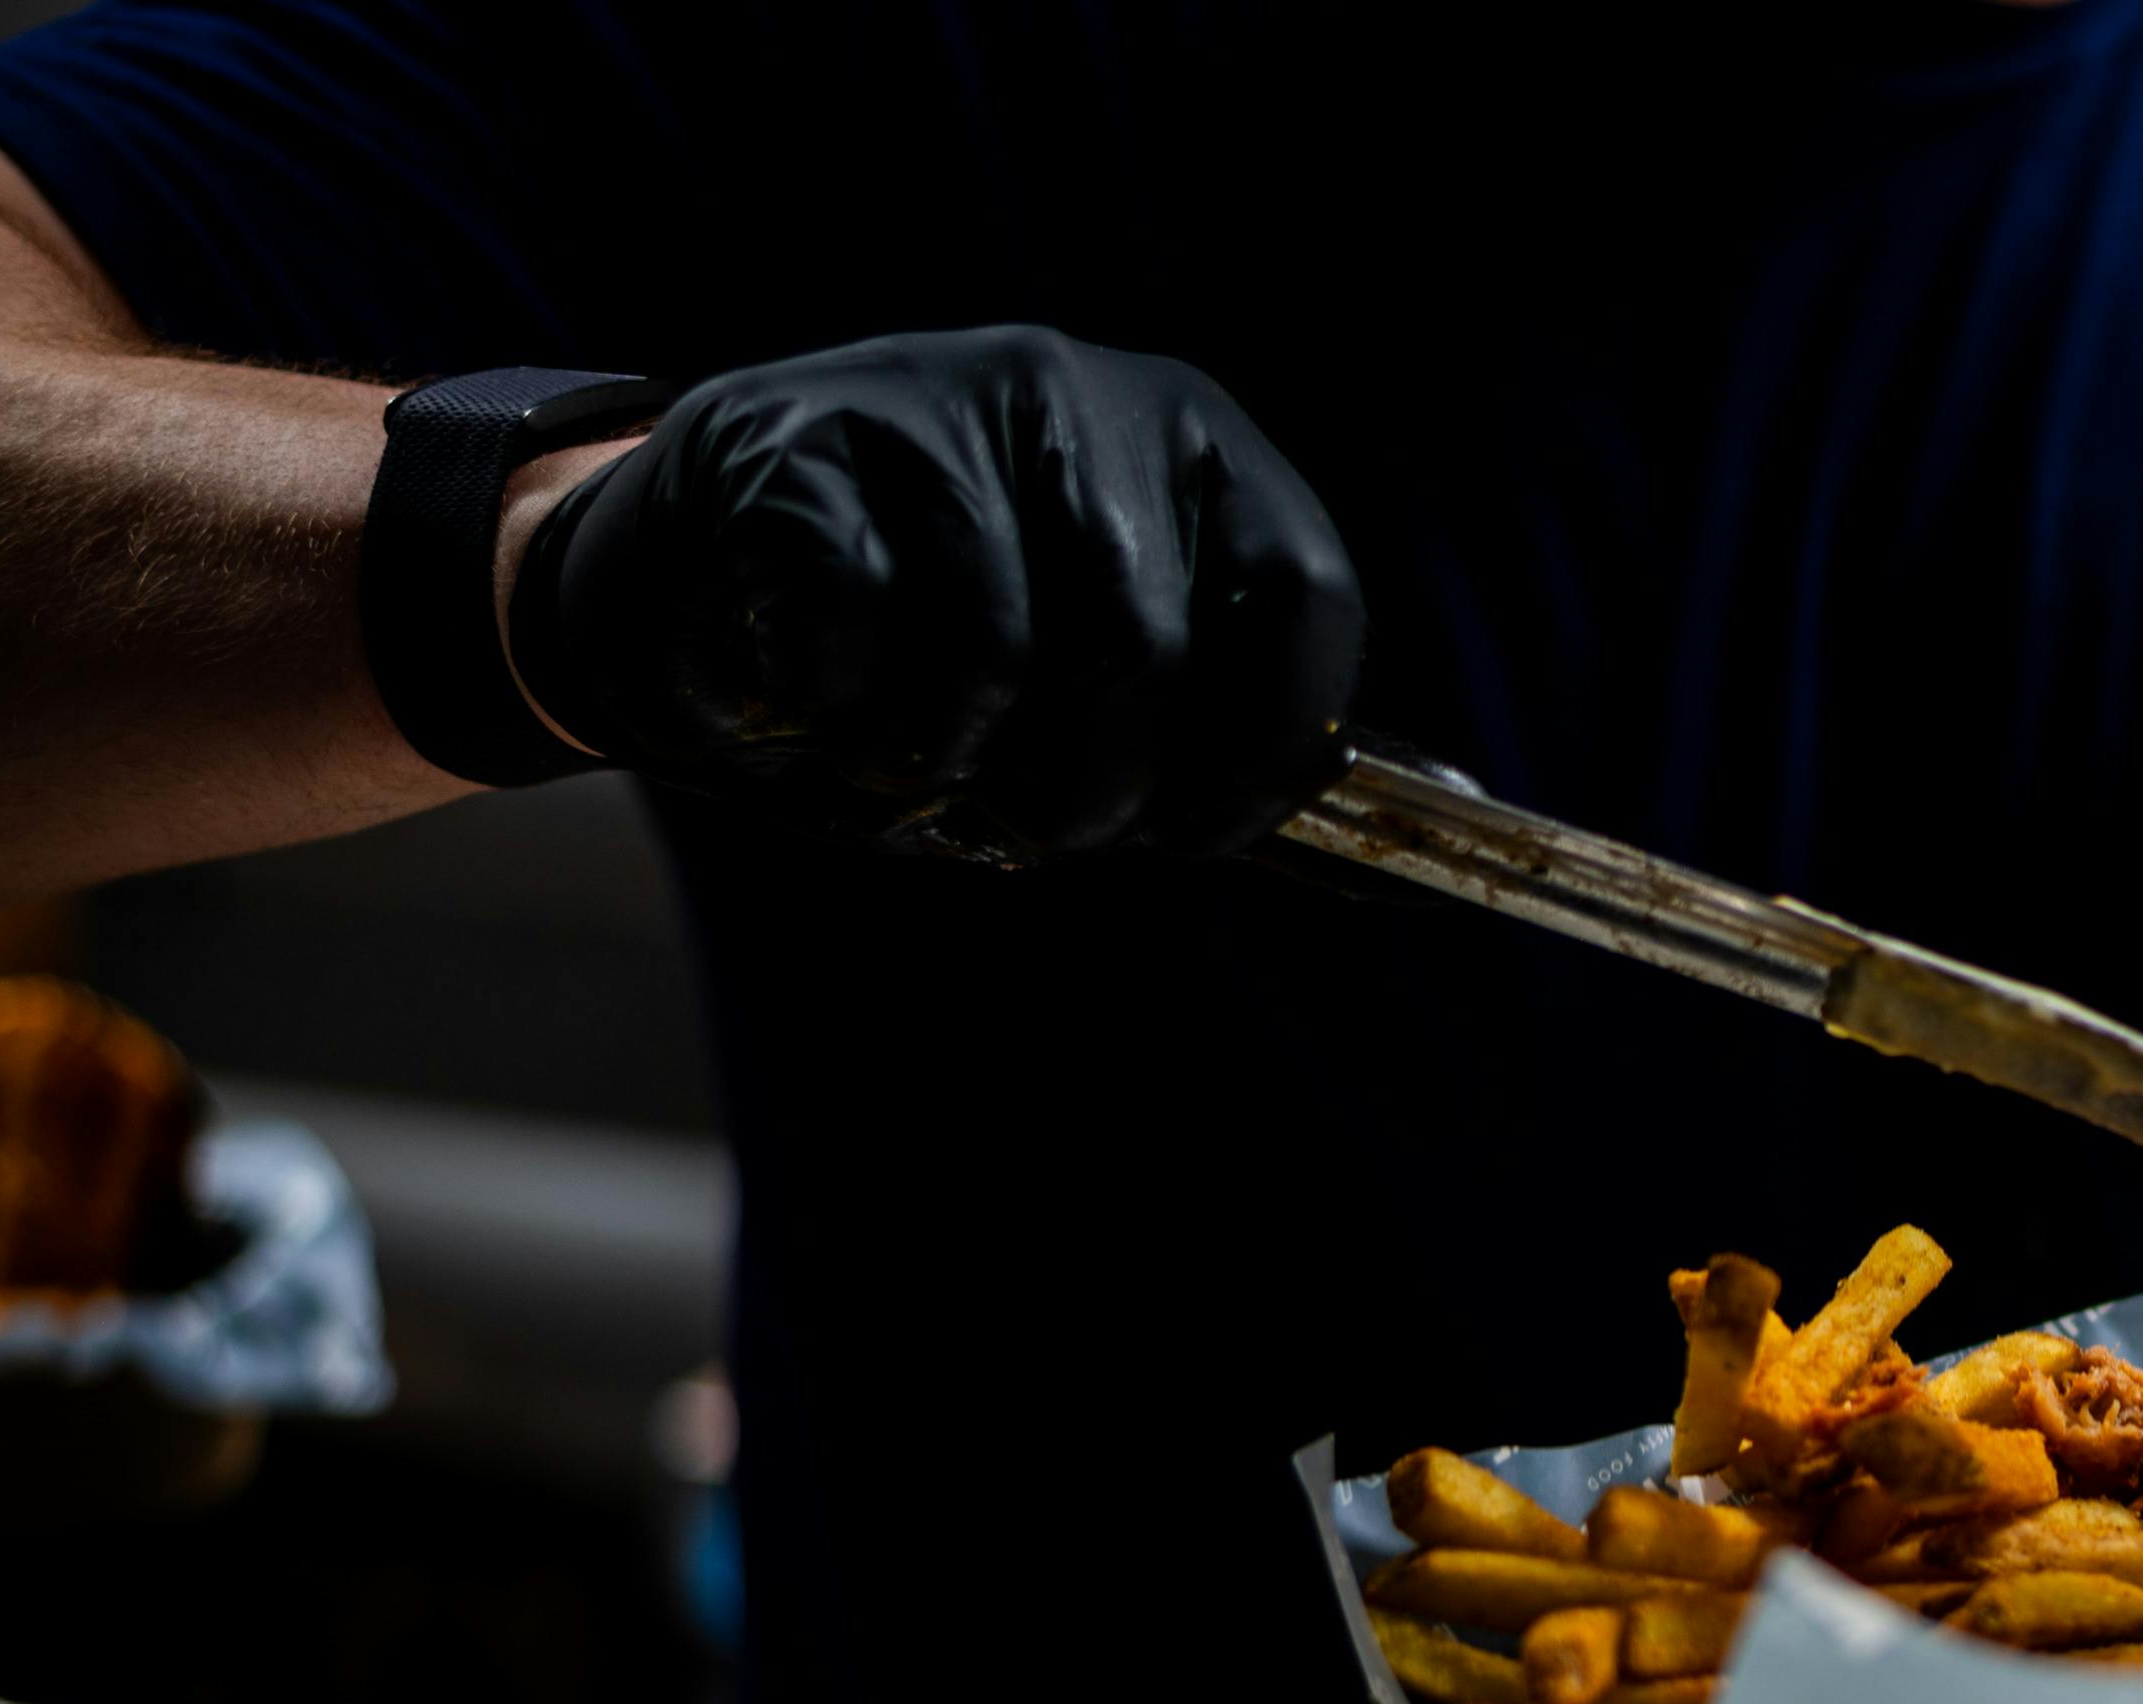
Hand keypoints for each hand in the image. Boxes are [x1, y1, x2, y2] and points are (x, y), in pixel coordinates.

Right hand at [505, 328, 1361, 863]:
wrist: (703, 565)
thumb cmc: (942, 654)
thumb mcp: (1108, 692)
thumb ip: (1239, 763)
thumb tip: (1439, 871)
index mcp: (1200, 446)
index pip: (1304, 599)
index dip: (1266, 755)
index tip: (1195, 834)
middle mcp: (1085, 394)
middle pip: (1141, 652)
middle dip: (1088, 795)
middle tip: (1028, 826)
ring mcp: (940, 400)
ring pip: (995, 653)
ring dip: (947, 765)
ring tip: (911, 763)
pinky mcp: (800, 440)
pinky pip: (858, 630)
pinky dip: (839, 713)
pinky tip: (819, 693)